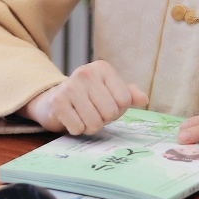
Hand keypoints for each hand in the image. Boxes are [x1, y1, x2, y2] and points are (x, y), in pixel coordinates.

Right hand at [23, 60, 147, 135]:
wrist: (54, 100)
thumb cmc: (89, 98)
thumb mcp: (111, 92)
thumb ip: (129, 95)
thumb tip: (144, 99)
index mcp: (103, 68)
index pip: (125, 100)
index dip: (118, 109)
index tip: (106, 104)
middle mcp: (86, 72)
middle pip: (110, 112)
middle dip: (104, 119)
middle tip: (93, 112)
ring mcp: (70, 86)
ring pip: (95, 123)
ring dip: (90, 126)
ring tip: (82, 116)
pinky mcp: (57, 101)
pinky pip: (78, 128)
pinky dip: (76, 129)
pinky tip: (71, 118)